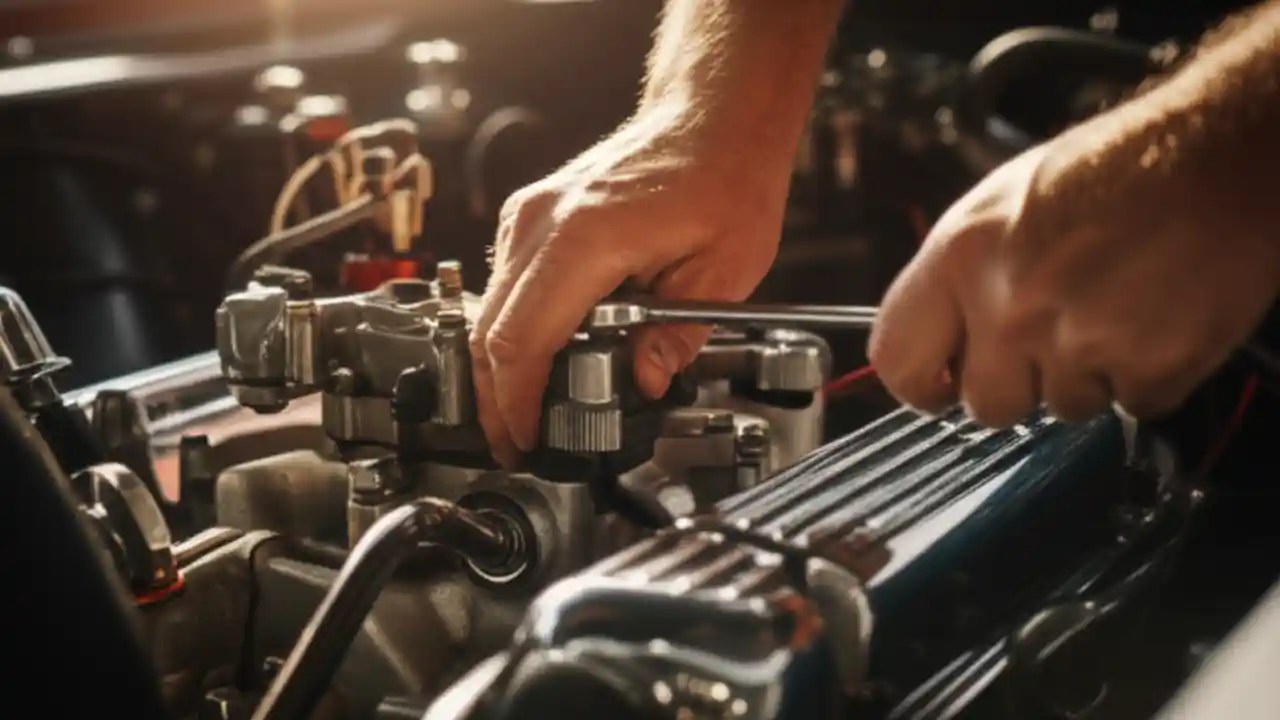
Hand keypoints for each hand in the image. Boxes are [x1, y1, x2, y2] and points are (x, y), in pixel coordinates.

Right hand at [470, 105, 791, 465]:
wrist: (710, 121)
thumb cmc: (721, 178)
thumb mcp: (722, 272)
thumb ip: (675, 338)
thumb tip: (643, 385)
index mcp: (583, 238)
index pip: (520, 340)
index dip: (516, 402)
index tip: (525, 440)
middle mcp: (541, 221)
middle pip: (489, 330)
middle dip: (495, 399)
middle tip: (515, 445)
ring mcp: (529, 214)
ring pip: (488, 309)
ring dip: (497, 367)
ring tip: (522, 415)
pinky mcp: (530, 216)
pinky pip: (503, 286)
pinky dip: (510, 331)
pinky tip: (534, 363)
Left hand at [869, 124, 1279, 426]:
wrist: (1224, 154)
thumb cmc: (1115, 169)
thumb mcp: (1002, 204)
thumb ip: (960, 277)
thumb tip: (938, 339)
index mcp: (959, 256)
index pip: (897, 360)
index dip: (921, 384)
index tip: (943, 386)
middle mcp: (1009, 306)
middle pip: (986, 405)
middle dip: (1019, 385)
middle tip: (1054, 335)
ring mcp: (1080, 342)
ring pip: (1062, 409)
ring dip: (1088, 375)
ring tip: (1116, 307)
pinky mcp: (1150, 367)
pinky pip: (1131, 406)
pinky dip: (1147, 376)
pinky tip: (1155, 318)